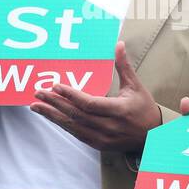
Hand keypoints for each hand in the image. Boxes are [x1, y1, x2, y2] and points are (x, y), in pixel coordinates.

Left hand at [30, 41, 160, 151]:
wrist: (153, 137)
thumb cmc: (143, 108)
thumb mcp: (135, 86)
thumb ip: (123, 66)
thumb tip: (118, 44)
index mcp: (119, 111)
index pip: (89, 104)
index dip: (71, 95)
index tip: (55, 86)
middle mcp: (109, 126)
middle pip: (76, 115)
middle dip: (55, 103)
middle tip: (38, 93)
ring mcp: (103, 138)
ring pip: (73, 126)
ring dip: (53, 116)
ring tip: (36, 106)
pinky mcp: (98, 144)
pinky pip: (76, 133)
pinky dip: (62, 124)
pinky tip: (51, 116)